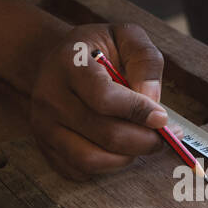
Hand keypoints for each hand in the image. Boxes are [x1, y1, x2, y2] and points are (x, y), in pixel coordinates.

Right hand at [28, 23, 168, 180]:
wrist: (55, 59)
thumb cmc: (96, 49)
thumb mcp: (125, 36)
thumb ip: (144, 60)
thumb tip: (152, 101)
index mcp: (69, 63)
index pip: (104, 97)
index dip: (138, 111)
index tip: (162, 117)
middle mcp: (50, 96)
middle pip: (103, 133)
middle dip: (143, 141)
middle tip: (163, 137)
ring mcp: (44, 125)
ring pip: (90, 159)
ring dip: (126, 158)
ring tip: (141, 144)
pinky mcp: (44, 146)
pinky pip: (78, 171)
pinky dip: (106, 167)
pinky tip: (119, 150)